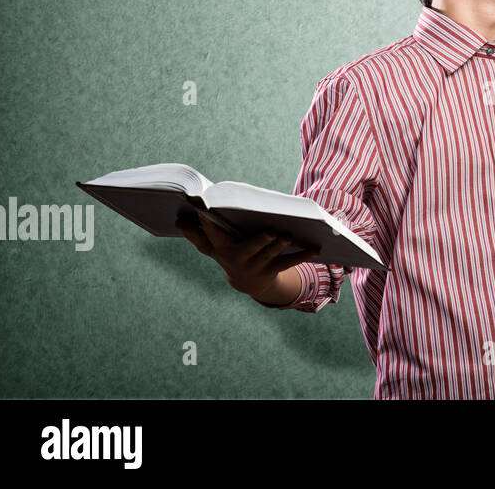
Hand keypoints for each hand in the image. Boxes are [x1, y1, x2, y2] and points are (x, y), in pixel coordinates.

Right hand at [176, 212, 319, 299]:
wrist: (247, 282)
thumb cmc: (229, 250)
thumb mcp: (212, 243)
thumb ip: (197, 230)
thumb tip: (178, 215)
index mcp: (217, 249)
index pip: (207, 238)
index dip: (205, 227)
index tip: (204, 212)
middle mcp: (234, 259)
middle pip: (244, 249)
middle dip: (256, 241)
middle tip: (268, 230)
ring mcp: (253, 266)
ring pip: (267, 256)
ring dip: (278, 246)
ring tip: (287, 235)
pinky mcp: (270, 271)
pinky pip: (287, 262)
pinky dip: (303, 255)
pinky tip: (316, 248)